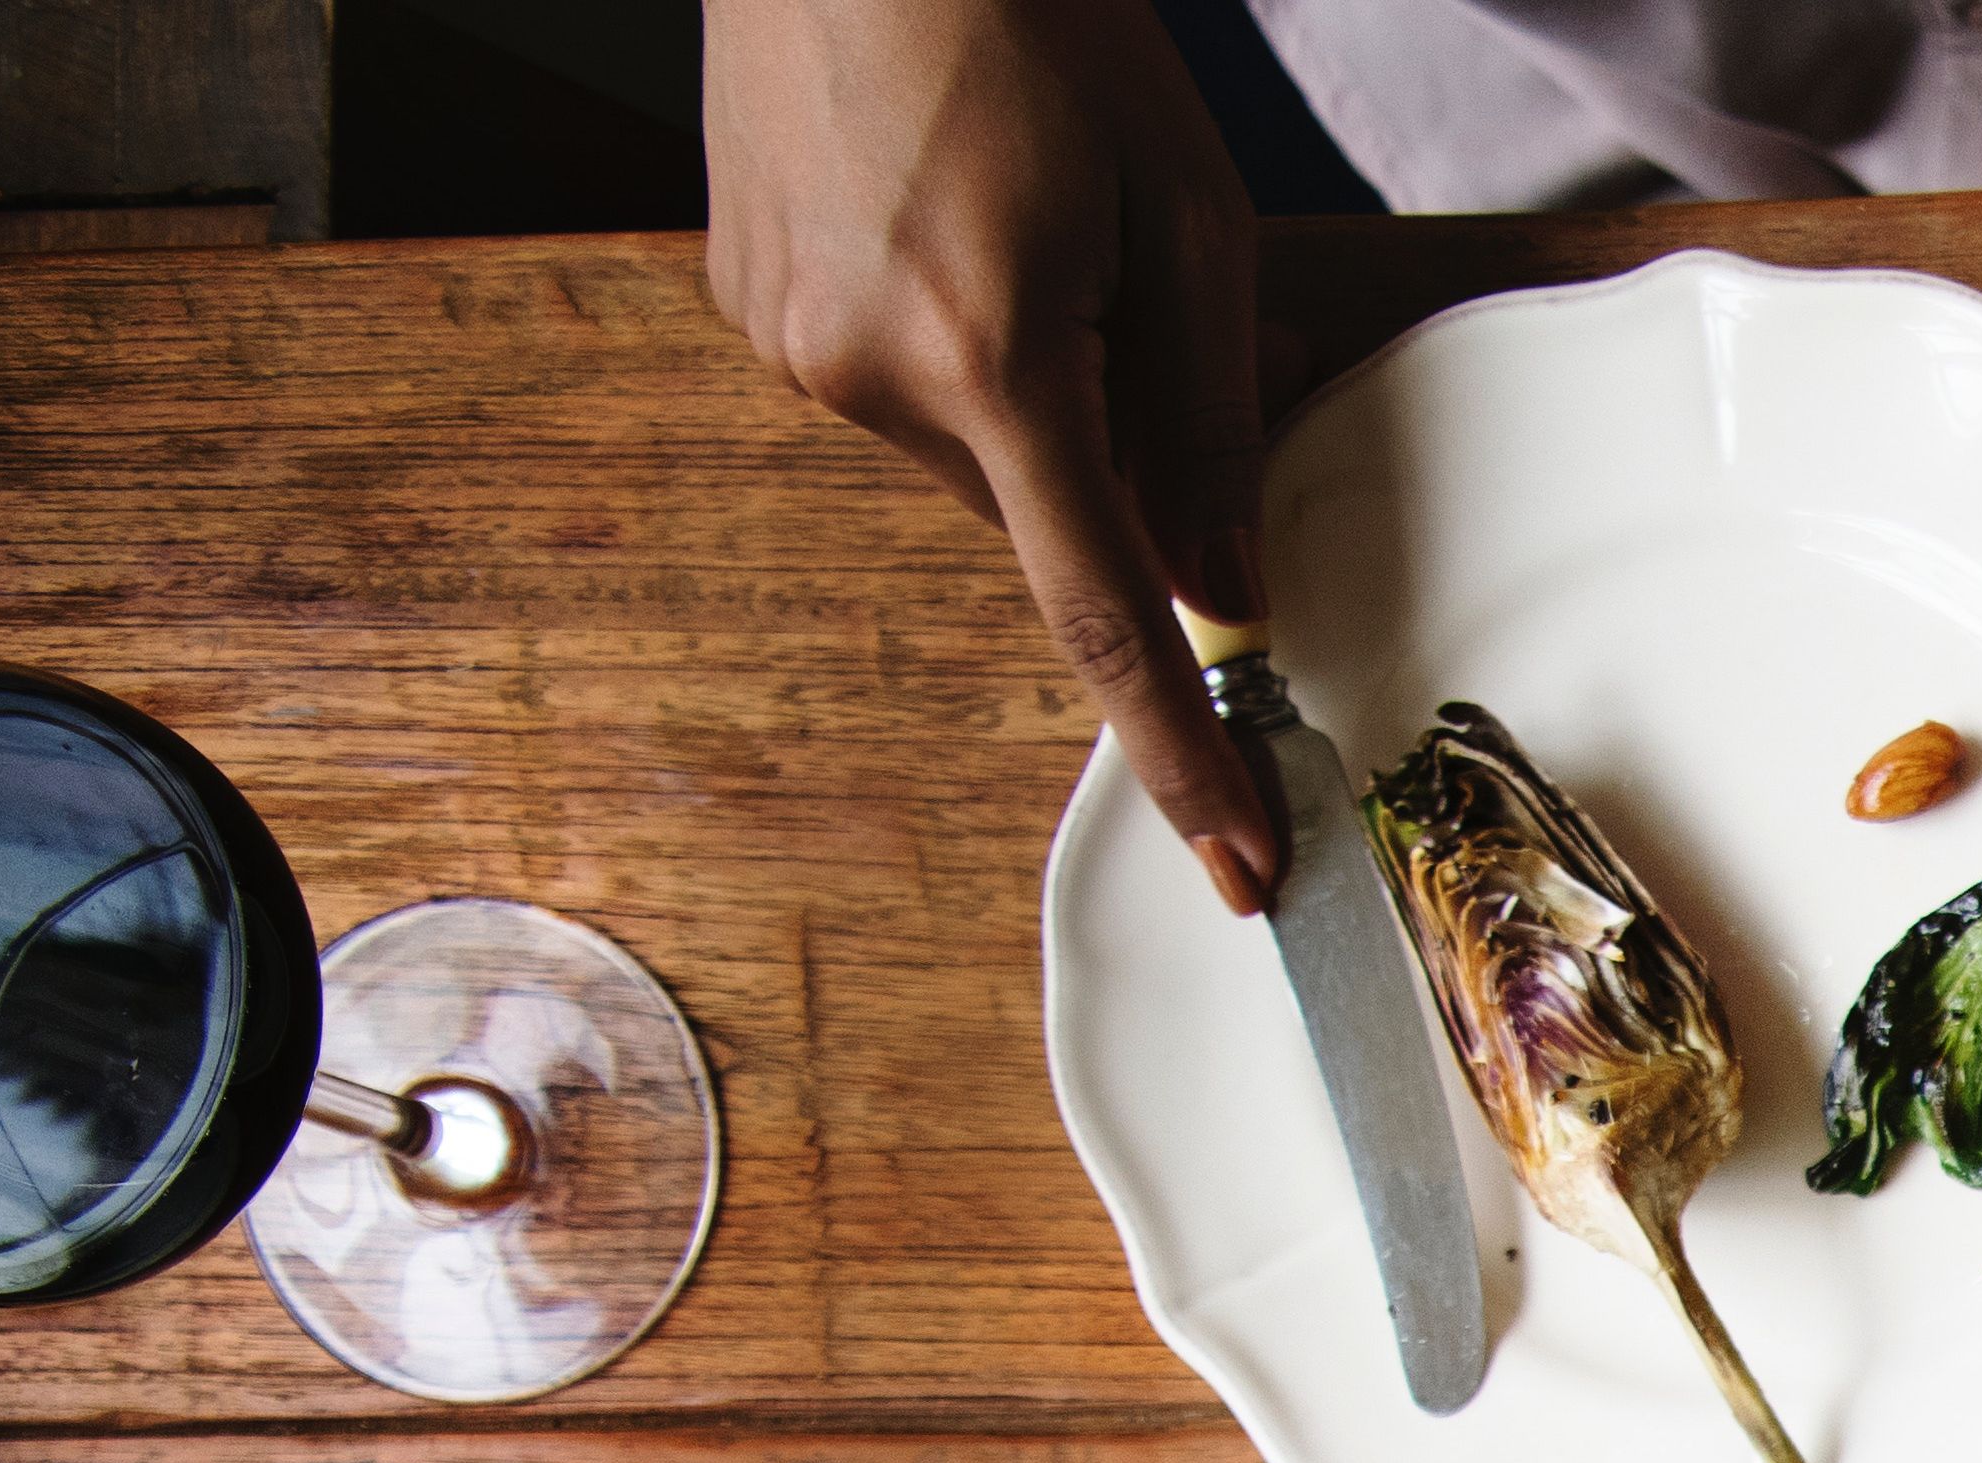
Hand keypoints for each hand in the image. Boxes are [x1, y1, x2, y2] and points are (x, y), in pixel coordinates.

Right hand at [706, 0, 1284, 907]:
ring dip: (1031, 382)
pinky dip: (951, 333)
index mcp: (991, 360)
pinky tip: (950, 205)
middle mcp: (864, 377)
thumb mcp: (1189, 217)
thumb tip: (1226, 595)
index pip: (1106, 618)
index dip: (1181, 750)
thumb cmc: (1041, 24)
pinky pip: (890, 379)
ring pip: (969, 447)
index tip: (1235, 859)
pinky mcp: (746, 301)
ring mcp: (787, 341)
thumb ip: (1209, 423)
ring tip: (1034, 219)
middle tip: (1155, 305)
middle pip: (1046, 511)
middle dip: (1118, 454)